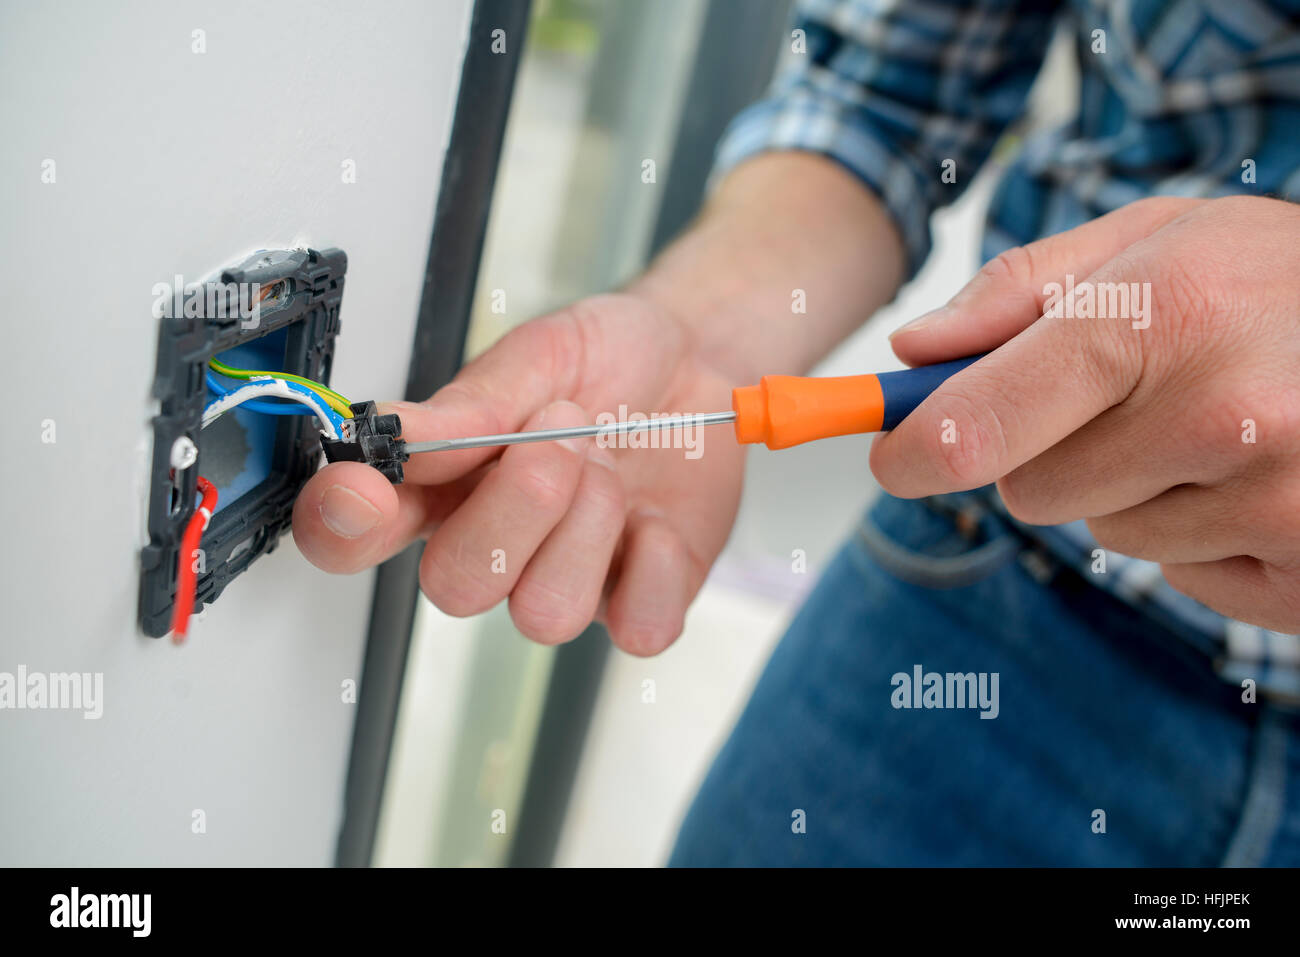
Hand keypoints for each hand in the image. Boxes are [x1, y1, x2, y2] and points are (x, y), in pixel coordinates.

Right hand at [292, 293, 745, 654]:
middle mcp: (497, 544)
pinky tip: (654, 519)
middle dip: (512, 510)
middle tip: (560, 434)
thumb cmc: (611, 360)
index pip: (356, 535)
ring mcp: (568, 579)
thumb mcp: (541, 354)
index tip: (364, 488)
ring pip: (544, 616)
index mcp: (445, 484)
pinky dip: (654, 568)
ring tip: (608, 466)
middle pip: (455, 589)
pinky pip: (638, 628)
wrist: (699, 360)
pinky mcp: (639, 599)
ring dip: (585, 530)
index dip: (343, 527)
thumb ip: (473, 404)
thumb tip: (400, 433)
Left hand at [874, 195, 1299, 631]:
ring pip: (1108, 534)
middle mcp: (1222, 418)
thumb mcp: (1154, 238)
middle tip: (1129, 399)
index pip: (983, 420)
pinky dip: (1202, 536)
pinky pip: (1184, 575)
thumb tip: (915, 351)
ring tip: (1218, 426)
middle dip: (1054, 452)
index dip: (916, 448)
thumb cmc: (1273, 279)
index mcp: (1161, 319)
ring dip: (1138, 491)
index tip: (892, 457)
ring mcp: (1275, 502)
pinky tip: (1260, 477)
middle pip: (1032, 493)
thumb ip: (1021, 291)